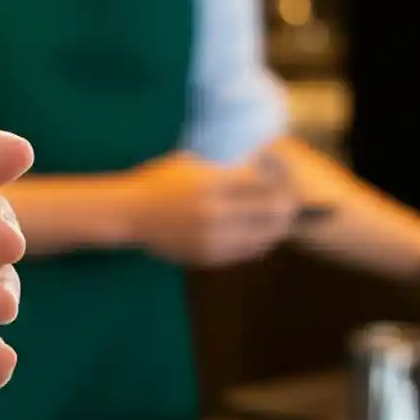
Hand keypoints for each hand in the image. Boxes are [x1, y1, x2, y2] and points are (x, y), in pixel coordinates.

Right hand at [122, 151, 297, 267]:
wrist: (128, 212)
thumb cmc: (159, 181)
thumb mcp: (191, 163)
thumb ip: (225, 170)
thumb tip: (263, 174)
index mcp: (211, 182)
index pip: (264, 185)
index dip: (280, 183)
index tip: (284, 181)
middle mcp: (214, 211)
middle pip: (271, 213)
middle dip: (286, 208)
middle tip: (290, 203)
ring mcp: (211, 237)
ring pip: (263, 237)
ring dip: (274, 229)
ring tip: (276, 221)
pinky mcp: (206, 256)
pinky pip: (244, 252)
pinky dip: (256, 244)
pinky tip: (255, 235)